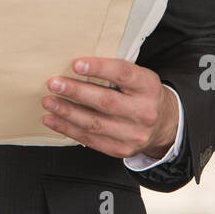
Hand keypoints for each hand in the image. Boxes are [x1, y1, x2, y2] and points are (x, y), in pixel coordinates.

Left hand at [41, 57, 178, 159]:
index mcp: (148, 87)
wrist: (164, 124)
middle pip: (105, 101)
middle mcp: (143, 111)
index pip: (123, 74)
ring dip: (67, 112)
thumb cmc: (143, 95)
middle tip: (54, 83)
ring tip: (50, 102)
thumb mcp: (139, 78)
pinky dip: (68, 129)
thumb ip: (115, 72)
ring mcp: (133, 133)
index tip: (77, 64)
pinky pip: (90, 139)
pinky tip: (54, 120)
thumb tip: (77, 65)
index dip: (99, 68)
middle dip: (76, 92)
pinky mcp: (121, 149)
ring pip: (94, 123)